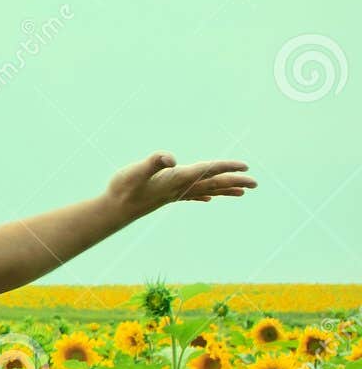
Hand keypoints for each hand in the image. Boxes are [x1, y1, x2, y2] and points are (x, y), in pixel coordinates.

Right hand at [106, 152, 256, 218]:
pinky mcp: (166, 197)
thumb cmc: (122, 189)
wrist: (113, 211)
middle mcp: (179, 188)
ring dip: (224, 190)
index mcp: (176, 179)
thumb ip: (153, 163)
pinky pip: (192, 196)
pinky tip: (210, 200)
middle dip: (234, 182)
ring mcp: (174, 194)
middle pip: (212, 184)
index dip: (225, 167)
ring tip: (243, 192)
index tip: (245, 166)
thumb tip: (170, 158)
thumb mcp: (135, 171)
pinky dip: (204, 196)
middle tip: (255, 183)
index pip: (207, 171)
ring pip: (205, 192)